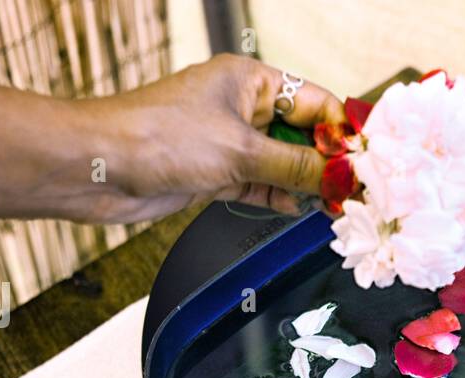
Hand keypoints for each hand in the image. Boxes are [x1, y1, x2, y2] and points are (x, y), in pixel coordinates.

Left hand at [81, 53, 343, 220]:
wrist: (99, 167)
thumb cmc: (157, 137)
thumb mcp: (241, 152)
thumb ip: (296, 166)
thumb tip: (339, 175)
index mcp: (250, 81)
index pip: (316, 102)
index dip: (342, 132)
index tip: (364, 163)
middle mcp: (242, 107)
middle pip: (302, 134)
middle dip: (327, 162)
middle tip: (354, 191)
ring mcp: (228, 141)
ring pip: (283, 163)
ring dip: (306, 184)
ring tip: (334, 206)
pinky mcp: (215, 173)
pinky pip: (261, 183)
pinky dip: (280, 196)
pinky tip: (300, 210)